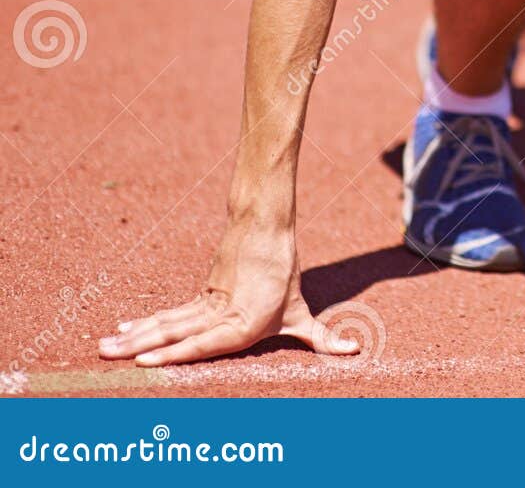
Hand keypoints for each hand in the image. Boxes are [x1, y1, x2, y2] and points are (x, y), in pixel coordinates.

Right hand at [98, 223, 359, 366]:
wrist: (265, 227)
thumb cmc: (284, 273)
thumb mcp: (302, 311)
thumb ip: (323, 338)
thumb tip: (355, 351)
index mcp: (244, 322)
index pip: (206, 342)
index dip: (176, 353)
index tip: (146, 361)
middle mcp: (221, 314)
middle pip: (176, 332)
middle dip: (140, 347)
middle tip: (107, 354)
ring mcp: (207, 302)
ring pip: (167, 321)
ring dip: (136, 335)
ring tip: (106, 345)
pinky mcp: (201, 294)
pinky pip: (171, 312)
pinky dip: (147, 321)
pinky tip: (126, 327)